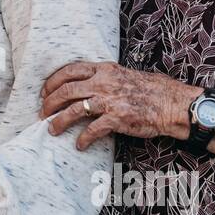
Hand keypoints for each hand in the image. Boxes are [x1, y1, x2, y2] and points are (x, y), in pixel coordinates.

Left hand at [40, 61, 198, 150]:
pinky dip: (83, 139)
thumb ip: (104, 77)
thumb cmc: (151, 89)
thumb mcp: (124, 75)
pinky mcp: (117, 118)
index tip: (44, 91)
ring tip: (51, 130)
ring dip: (59, 121)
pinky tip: (79, 145)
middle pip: (66, 90)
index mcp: (104, 70)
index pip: (70, 70)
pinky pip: (92, 130)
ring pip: (74, 110)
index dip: (53, 81)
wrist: (172, 103)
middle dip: (50, 102)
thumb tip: (86, 83)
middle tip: (42, 112)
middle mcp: (103, 83)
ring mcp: (109, 100)